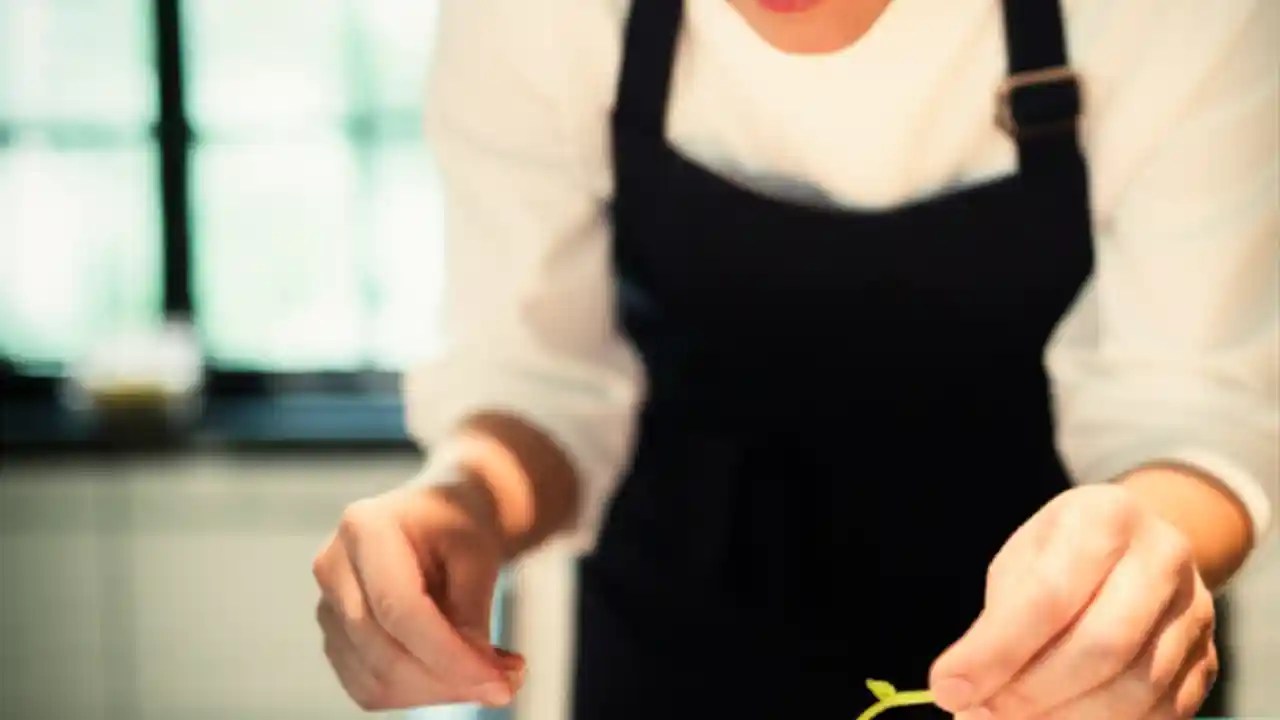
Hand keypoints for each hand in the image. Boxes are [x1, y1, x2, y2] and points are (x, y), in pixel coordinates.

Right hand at [312, 479, 524, 709]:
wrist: (439, 517)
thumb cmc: (459, 524)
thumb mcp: (480, 552)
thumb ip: (473, 613)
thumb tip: (478, 676)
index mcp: (365, 527)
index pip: (399, 609)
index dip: (448, 655)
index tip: (497, 681)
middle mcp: (334, 567)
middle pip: (384, 651)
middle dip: (450, 679)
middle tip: (508, 681)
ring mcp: (327, 607)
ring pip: (377, 680)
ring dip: (441, 691)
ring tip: (493, 671)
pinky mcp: (336, 639)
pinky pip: (372, 689)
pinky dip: (422, 694)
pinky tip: (459, 673)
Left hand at [929, 484, 1217, 719]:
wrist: (1141, 544)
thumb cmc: (1063, 554)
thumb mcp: (1024, 561)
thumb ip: (999, 621)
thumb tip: (962, 690)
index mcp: (1107, 516)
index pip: (1049, 596)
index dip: (995, 652)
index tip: (947, 687)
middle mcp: (1163, 558)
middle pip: (1101, 646)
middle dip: (1029, 692)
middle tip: (979, 712)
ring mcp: (1195, 612)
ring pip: (1133, 689)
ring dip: (1062, 719)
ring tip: (1006, 719)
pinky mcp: (1206, 661)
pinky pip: (1158, 714)